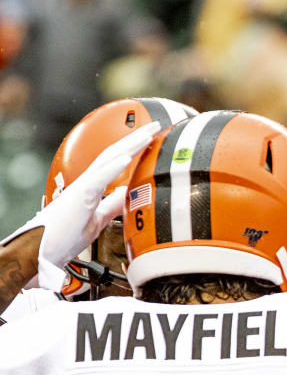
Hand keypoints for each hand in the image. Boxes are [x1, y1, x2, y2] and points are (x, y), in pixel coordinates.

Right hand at [1, 121, 161, 290]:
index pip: (116, 160)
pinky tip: (126, 158)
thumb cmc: (66, 235)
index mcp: (92, 186)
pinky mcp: (80, 198)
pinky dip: (112, 168)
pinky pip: (98, 180)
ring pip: (108, 160)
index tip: (151, 137)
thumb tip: (127, 196)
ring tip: (147, 134)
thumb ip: (111, 205)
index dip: (134, 147)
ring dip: (129, 146)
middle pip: (114, 153)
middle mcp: (88, 182)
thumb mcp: (98, 218)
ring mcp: (83, 188)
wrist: (43, 249)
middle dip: (136, 138)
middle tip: (156, 125)